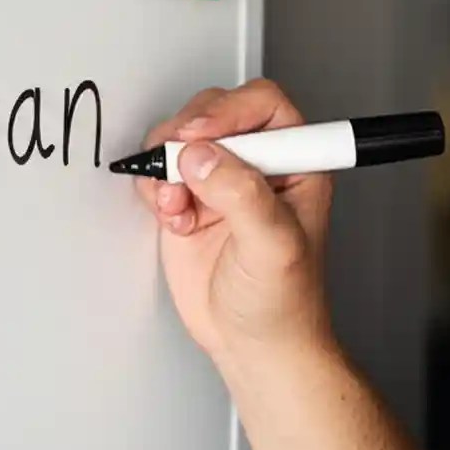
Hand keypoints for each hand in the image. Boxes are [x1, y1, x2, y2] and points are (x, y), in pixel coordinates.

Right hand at [136, 79, 335, 359]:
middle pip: (213, 114)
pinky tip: (173, 218)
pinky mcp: (187, 203)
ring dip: (166, 166)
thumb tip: (201, 156)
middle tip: (177, 164)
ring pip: (179, 141)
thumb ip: (241, 195)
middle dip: (186, 136)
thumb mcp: (273, 246)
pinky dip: (154, 190)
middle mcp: (256, 167)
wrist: (251, 344)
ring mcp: (218, 184)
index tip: (200, 135)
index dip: (229, 111)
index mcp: (295, 164)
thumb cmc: (283, 303)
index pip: (262, 106)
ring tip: (177, 204)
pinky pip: (158, 173)